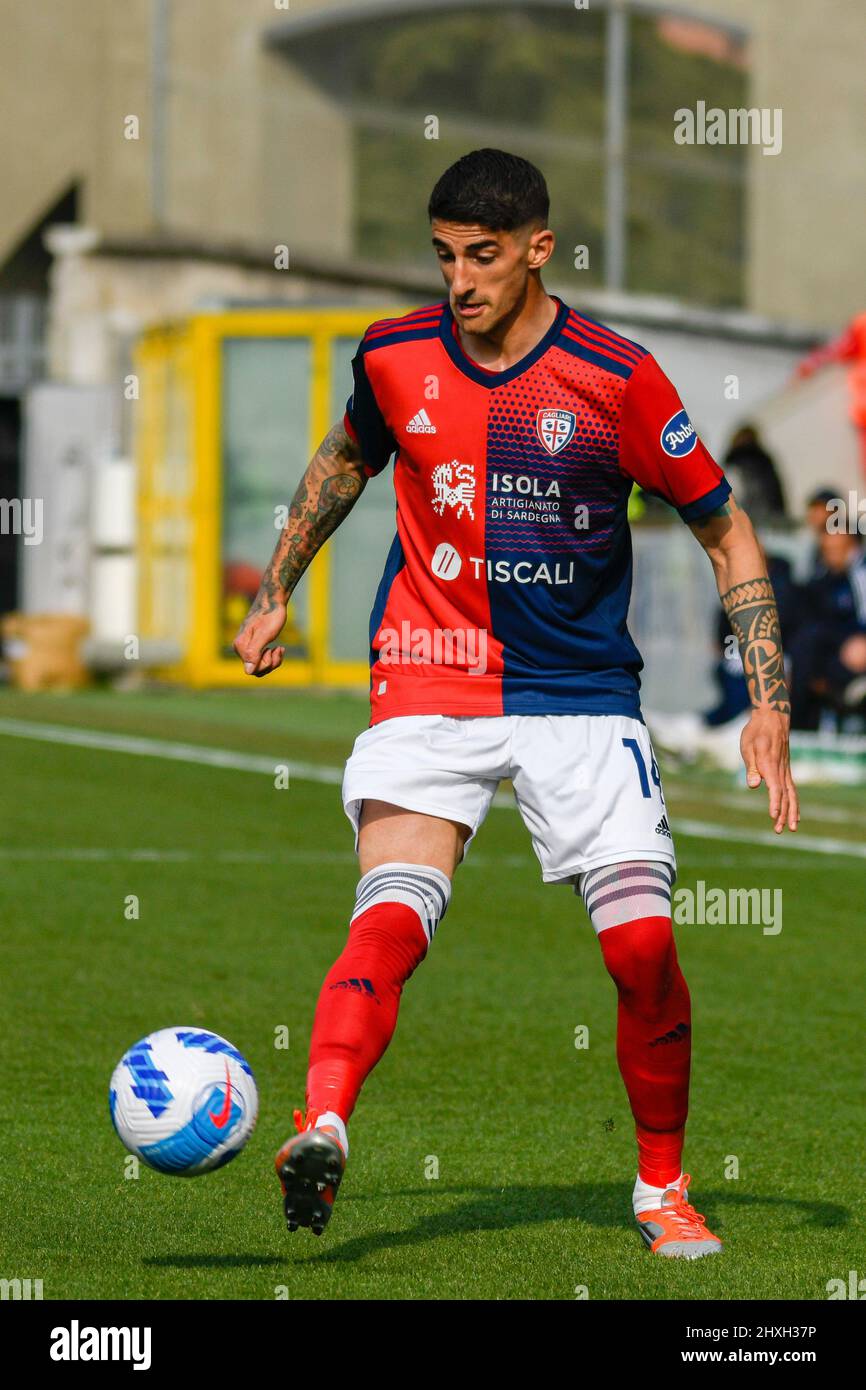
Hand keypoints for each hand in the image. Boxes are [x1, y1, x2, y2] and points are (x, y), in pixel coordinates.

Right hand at [233, 601, 286, 677]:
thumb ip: (254, 652)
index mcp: (240, 645)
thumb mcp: (265, 634)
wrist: (273, 600)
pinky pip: (262, 659)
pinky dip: (272, 656)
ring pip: (260, 666)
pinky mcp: (253, 645)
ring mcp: (246, 647)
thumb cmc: (271, 614)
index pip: (252, 669)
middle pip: (256, 669)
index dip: (265, 664)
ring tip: (279, 648)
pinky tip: (278, 648)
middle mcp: (240, 648)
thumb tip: (248, 671)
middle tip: (278, 648)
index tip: (272, 649)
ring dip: (272, 660)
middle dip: (270, 662)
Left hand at [740, 708, 799, 833]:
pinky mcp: (785, 770)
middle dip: (783, 814)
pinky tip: (795, 813)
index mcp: (770, 765)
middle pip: (786, 796)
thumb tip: (754, 786)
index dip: (774, 804)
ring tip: (792, 828)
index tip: (773, 817)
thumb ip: (751, 767)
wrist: (772, 717)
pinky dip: (794, 802)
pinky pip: (792, 789)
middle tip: (779, 830)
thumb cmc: (756, 732)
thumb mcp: (748, 747)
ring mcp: (785, 770)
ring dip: (792, 812)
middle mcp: (781, 770)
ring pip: (792, 794)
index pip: (775, 789)